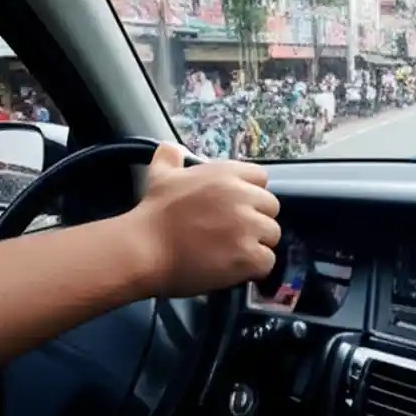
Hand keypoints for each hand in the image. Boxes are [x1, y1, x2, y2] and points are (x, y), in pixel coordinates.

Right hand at [125, 143, 281, 296]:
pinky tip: (235, 268)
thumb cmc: (152, 215)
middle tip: (232, 234)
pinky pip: (267, 261)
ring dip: (256, 244)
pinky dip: (255, 268)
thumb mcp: (160, 176)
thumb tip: (170, 147)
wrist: (143, 250)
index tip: (235, 208)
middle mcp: (241, 196)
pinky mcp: (247, 255)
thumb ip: (169, 158)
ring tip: (232, 253)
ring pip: (272, 235)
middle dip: (256, 220)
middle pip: (271, 207)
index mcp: (226, 175)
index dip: (251, 195)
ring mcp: (247, 226)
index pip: (261, 178)